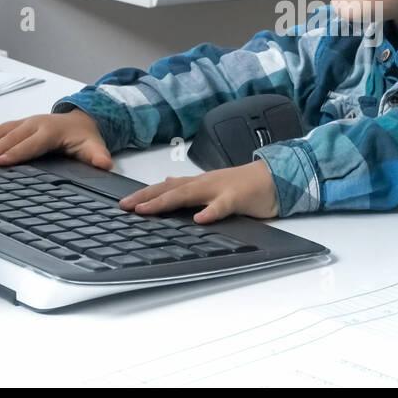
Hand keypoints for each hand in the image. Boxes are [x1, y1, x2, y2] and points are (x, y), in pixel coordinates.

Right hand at [0, 109, 113, 168]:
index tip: (1, 160)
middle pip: (11, 137)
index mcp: (51, 131)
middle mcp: (35, 124)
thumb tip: (104, 164)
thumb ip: (97, 155)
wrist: (81, 120)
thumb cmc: (84, 136)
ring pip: (1, 131)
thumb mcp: (94, 146)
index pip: (31, 143)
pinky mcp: (18, 125)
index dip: (16, 152)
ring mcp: (25, 123)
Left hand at [118, 160, 278, 223]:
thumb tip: (166, 187)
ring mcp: (219, 189)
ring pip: (188, 194)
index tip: (123, 203)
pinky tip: (199, 219)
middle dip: (146, 197)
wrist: (274, 177)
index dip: (144, 194)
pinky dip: (210, 212)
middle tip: (125, 207)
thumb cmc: (244, 185)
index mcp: (198, 183)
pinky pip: (222, 205)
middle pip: (170, 189)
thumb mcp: (212, 188)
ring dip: (166, 201)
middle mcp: (204, 183)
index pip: (165, 187)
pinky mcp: (237, 197)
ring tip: (147, 211)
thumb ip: (190, 188)